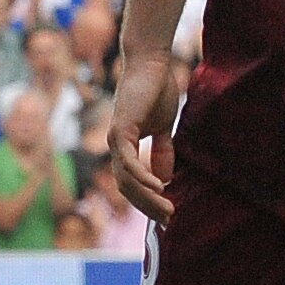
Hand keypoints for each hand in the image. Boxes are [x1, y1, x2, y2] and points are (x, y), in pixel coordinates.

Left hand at [105, 51, 180, 222]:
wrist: (151, 65)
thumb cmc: (156, 92)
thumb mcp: (163, 128)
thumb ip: (162, 151)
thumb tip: (165, 178)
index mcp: (125, 149)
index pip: (132, 185)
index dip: (148, 201)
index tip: (167, 215)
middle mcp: (116, 148)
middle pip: (127, 189)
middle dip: (148, 206)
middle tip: (168, 219)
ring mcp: (116, 140)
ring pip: (126, 180)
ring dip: (147, 197)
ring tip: (167, 207)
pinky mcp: (121, 130)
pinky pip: (129, 161)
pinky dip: (142, 176)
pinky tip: (159, 186)